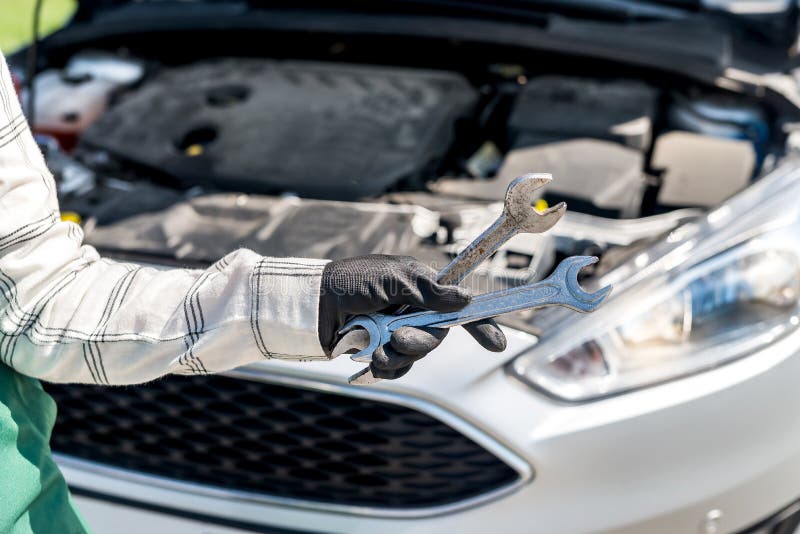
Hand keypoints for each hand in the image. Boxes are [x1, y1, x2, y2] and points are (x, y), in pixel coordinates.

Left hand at [318, 255, 506, 378]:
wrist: (312, 306)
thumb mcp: (394, 279)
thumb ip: (431, 292)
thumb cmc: (350, 283)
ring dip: (397, 355)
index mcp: (419, 288)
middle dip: (419, 342)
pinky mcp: (379, 351)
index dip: (479, 324)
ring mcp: (394, 332)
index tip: (497, 344)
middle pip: (436, 337)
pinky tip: (369, 358)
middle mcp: (411, 310)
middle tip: (398, 338)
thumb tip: (466, 299)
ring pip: (415, 356)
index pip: (457, 306)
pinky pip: (396, 369)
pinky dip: (384, 367)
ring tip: (376, 348)